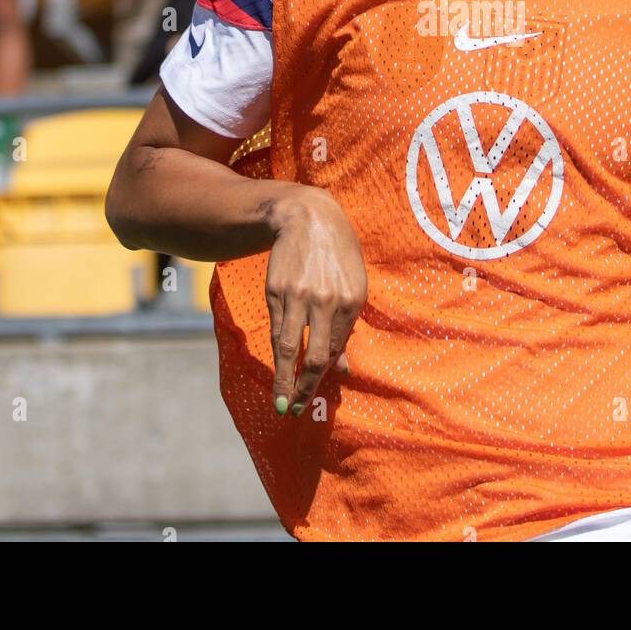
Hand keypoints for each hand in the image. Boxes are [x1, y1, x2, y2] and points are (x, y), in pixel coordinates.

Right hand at [265, 186, 366, 415]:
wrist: (307, 218)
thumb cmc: (338, 254)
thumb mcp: (354, 284)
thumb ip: (347, 327)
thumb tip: (341, 369)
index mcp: (352, 300)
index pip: (337, 350)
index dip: (325, 376)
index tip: (316, 397)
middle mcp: (326, 300)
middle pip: (315, 355)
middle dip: (306, 388)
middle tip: (297, 411)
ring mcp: (299, 296)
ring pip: (290, 348)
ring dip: (285, 381)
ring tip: (282, 404)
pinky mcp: (276, 291)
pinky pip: (276, 329)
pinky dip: (277, 354)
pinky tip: (277, 369)